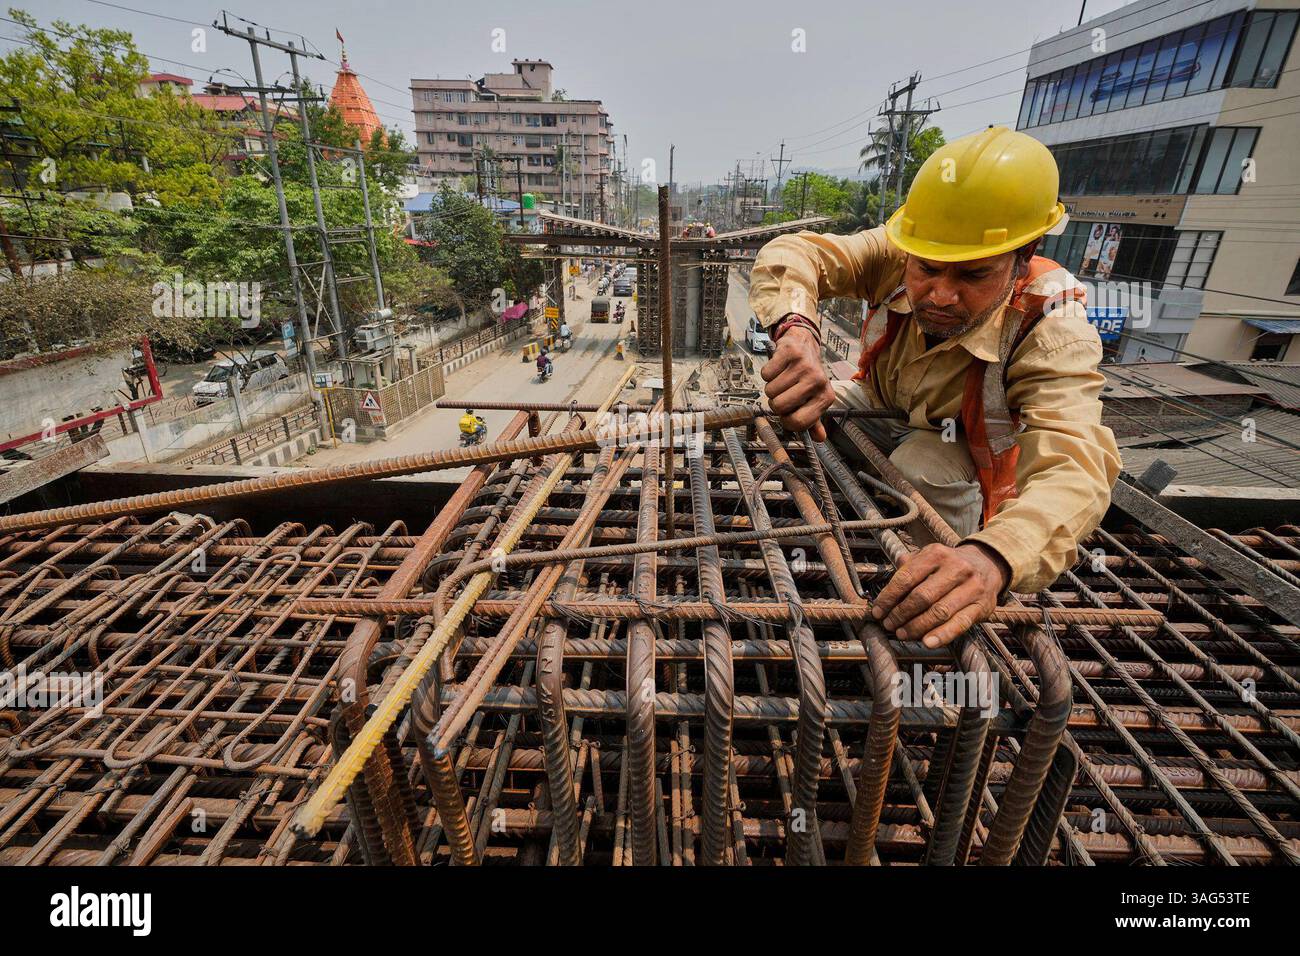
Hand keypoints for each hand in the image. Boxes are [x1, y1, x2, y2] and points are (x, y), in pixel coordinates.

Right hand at [759, 323, 834, 440]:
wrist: (805, 344)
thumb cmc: (808, 375)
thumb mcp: (814, 398)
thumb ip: (814, 420)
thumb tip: (819, 438)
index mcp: (826, 397)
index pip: (799, 422)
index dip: (786, 421)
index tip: (786, 414)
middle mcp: (818, 381)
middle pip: (780, 407)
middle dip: (775, 403)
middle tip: (783, 393)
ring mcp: (804, 366)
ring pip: (770, 391)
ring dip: (771, 388)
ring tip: (782, 379)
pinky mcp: (790, 352)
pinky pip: (766, 374)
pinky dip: (767, 373)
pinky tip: (779, 368)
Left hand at [871, 543, 1009, 647]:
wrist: (988, 565)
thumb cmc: (949, 566)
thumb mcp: (930, 558)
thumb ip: (908, 568)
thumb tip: (885, 587)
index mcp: (937, 554)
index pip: (907, 577)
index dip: (889, 597)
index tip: (878, 611)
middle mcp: (956, 568)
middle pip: (922, 596)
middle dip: (901, 613)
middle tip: (889, 625)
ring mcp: (971, 587)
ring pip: (939, 611)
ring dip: (917, 626)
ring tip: (902, 634)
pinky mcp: (982, 606)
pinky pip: (959, 623)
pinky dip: (942, 635)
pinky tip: (927, 642)